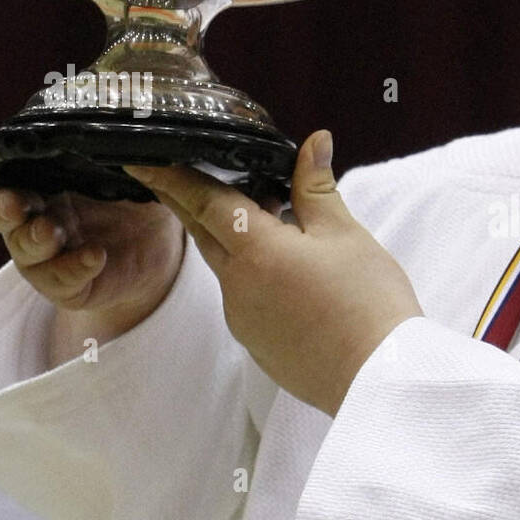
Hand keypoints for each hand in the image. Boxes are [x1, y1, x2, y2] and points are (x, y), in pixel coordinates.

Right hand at [0, 135, 185, 363]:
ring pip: (23, 247)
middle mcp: (36, 212)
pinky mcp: (68, 284)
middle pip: (0, 208)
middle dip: (1, 205)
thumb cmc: (138, 196)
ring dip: (34, 238)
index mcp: (42, 177)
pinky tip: (95, 255)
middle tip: (15, 203)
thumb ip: (122, 149)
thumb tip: (125, 124)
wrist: (163, 248)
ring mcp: (48, 252)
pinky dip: (74, 267)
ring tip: (53, 231)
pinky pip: (60, 280)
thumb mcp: (134, 167)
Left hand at [124, 131, 422, 415]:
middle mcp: (237, 288)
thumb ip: (317, 188)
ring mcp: (244, 321)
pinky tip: (289, 272)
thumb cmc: (368, 302)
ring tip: (268, 217)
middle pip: (204, 235)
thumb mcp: (345, 234)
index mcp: (256, 252)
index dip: (171, 177)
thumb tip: (314, 142)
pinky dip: (254, 276)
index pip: (203, 202)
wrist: (379, 377)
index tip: (140, 160)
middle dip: (190, 205)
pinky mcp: (259, 345)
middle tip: (177, 177)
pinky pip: (245, 299)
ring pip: (226, 269)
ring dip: (233, 241)